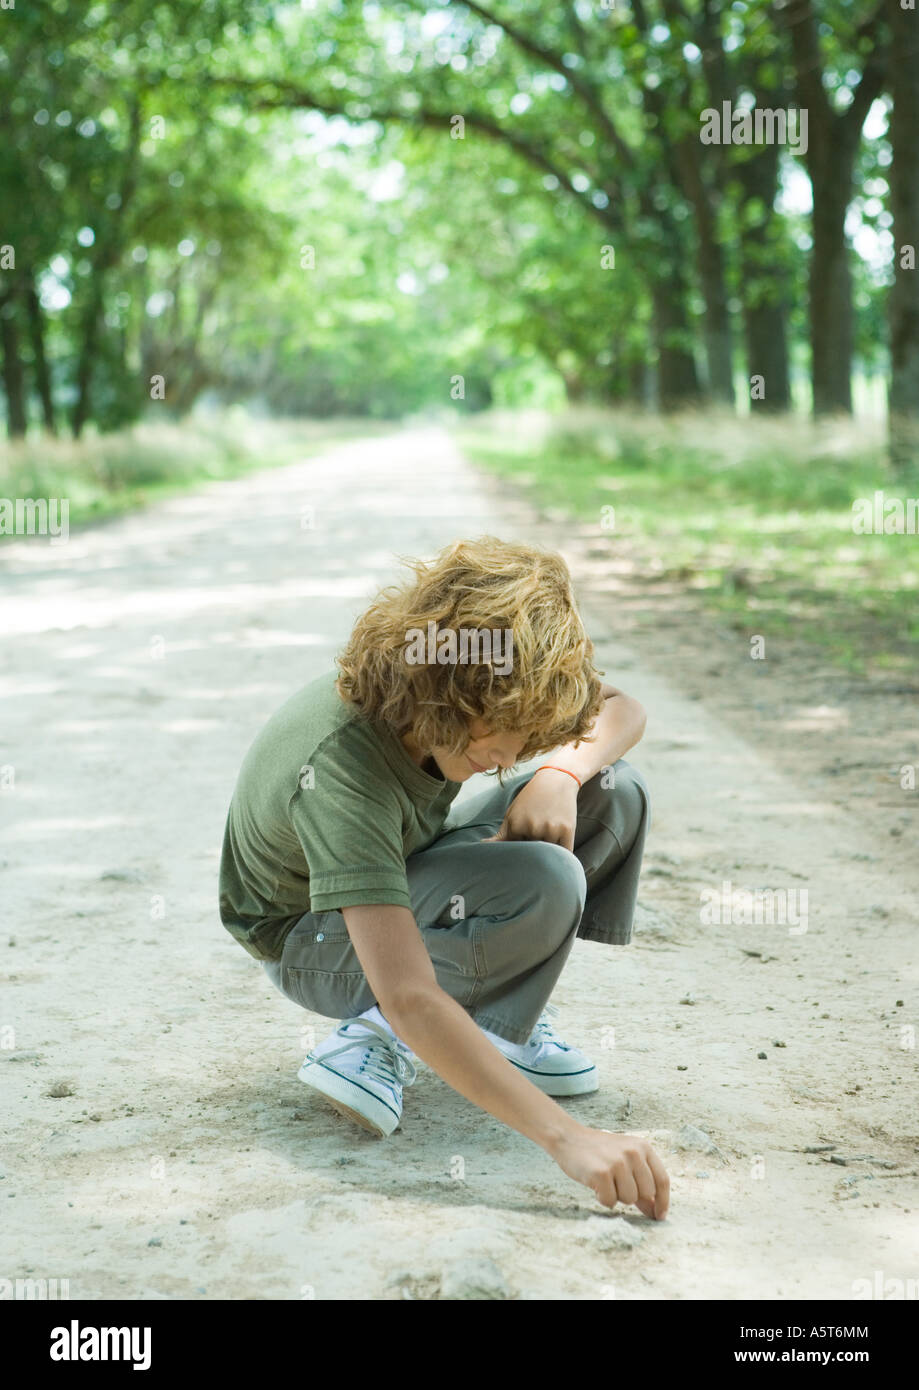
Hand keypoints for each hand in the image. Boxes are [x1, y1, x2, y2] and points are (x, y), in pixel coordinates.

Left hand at [480, 768, 579, 850]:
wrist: (556, 779)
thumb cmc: (531, 799)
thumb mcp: (512, 814)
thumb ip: (501, 834)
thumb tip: (484, 845)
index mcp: (516, 825)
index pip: (517, 851)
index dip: (522, 849)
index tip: (525, 842)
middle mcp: (532, 828)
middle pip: (533, 854)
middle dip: (535, 852)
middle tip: (540, 834)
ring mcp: (550, 829)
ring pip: (549, 854)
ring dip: (551, 852)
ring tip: (550, 832)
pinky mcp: (567, 829)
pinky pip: (565, 852)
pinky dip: (564, 855)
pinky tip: (561, 846)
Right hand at [549, 1125, 669, 1218]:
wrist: (569, 1138)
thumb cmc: (599, 1151)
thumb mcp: (625, 1159)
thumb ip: (641, 1181)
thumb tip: (655, 1210)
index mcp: (643, 1147)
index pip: (662, 1180)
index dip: (663, 1201)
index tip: (659, 1216)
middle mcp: (634, 1153)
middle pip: (647, 1194)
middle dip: (632, 1196)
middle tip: (616, 1183)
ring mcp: (618, 1162)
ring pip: (629, 1199)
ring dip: (616, 1196)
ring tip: (605, 1181)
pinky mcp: (602, 1173)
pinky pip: (610, 1202)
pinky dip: (602, 1198)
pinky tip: (595, 1185)